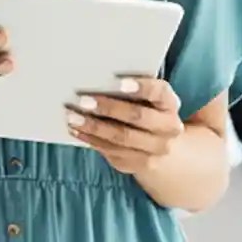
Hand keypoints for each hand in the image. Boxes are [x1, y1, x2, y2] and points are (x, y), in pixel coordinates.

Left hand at [67, 77, 183, 174]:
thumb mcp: (147, 96)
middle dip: (109, 108)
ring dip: (93, 127)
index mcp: (169, 103)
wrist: (161, 143)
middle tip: (82, 100)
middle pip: (138, 117)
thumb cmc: (146, 108)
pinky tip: (76, 130)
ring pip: (122, 138)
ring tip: (72, 117)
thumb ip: (131, 87)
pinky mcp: (140, 164)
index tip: (118, 82)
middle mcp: (169, 128)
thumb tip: (97, 78)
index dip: (140, 87)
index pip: (158, 92)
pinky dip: (91, 140)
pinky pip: (112, 152)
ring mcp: (156, 150)